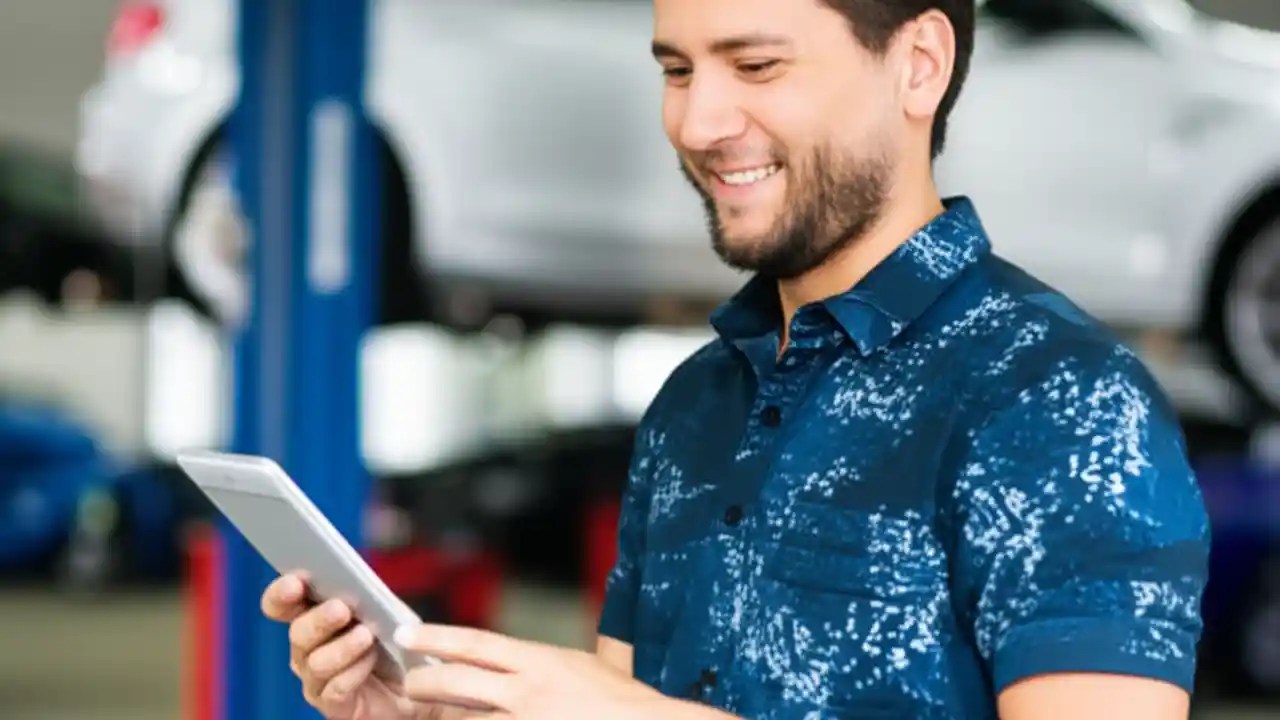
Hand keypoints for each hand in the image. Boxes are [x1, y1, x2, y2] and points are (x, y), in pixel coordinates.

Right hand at [261, 572, 419, 719]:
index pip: (281, 606)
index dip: (281, 594)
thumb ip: (367, 596)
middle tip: (341, 610)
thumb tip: (359, 582)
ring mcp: (316, 680)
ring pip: (315, 662)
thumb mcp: (386, 611)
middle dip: (319, 619)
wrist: (414, 684)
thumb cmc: (395, 642)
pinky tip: (371, 659)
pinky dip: (353, 672)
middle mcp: (307, 649)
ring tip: (366, 635)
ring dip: (342, 647)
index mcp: (312, 618)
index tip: (295, 583)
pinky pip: (333, 690)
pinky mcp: (333, 705)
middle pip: (298, 633)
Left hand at [394, 625, 713, 718]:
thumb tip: (560, 652)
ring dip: (445, 719)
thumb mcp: (597, 665)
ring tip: (430, 718)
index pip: (475, 643)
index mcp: (540, 661)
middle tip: (407, 685)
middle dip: (425, 684)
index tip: (406, 633)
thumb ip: (563, 660)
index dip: (436, 637)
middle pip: (457, 682)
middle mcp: (526, 691)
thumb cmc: (627, 703)